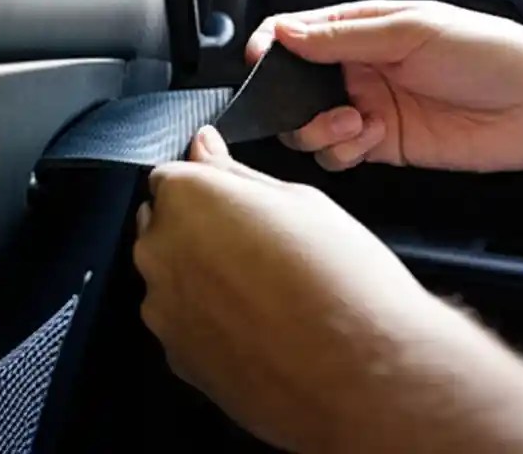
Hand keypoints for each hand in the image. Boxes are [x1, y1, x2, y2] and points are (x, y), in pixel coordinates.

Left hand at [135, 126, 458, 451]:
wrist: (362, 376)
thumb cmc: (343, 280)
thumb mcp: (300, 200)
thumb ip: (235, 173)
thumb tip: (205, 147)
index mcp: (187, 199)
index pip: (172, 177)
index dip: (209, 188)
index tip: (238, 204)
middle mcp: (159, 252)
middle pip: (162, 227)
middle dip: (198, 230)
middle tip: (260, 247)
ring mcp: (163, 311)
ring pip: (172, 279)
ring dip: (203, 278)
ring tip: (267, 293)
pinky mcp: (177, 358)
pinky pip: (184, 324)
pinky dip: (210, 322)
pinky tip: (259, 327)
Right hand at [246, 0, 522, 171]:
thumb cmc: (490, 53)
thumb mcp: (411, 32)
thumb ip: (343, 38)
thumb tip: (287, 32)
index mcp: (364, 29)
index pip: (299, 33)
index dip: (272, 45)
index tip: (261, 59)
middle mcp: (361, 68)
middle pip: (295, 86)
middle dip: (290, 99)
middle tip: (309, 104)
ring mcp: (370, 107)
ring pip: (310, 125)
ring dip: (318, 128)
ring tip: (353, 122)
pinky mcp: (383, 145)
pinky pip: (340, 153)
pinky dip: (344, 150)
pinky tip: (372, 137)